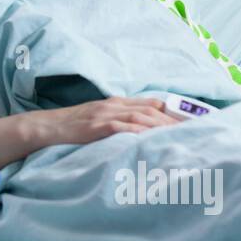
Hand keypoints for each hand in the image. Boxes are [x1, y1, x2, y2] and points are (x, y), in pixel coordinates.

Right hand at [22, 96, 177, 149]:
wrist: (46, 127)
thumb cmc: (72, 126)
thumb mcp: (98, 118)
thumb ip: (119, 120)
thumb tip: (142, 132)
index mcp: (116, 102)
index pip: (151, 103)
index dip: (172, 110)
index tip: (191, 121)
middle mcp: (114, 105)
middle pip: (151, 108)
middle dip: (174, 119)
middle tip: (194, 129)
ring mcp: (105, 115)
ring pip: (141, 116)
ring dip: (162, 125)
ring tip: (180, 134)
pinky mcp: (97, 127)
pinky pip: (123, 127)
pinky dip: (139, 131)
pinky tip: (152, 138)